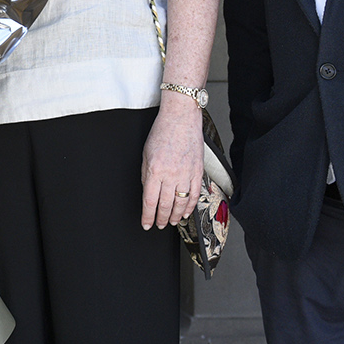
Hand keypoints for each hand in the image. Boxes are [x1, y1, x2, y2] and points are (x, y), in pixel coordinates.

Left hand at [141, 95, 204, 229]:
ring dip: (175, 216)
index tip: (146, 223)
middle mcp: (171, 174)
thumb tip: (148, 193)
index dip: (147, 216)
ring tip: (171, 222)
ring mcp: (186, 174)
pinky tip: (185, 212)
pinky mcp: (198, 172)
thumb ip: (147, 175)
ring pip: (181, 203)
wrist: (181, 119)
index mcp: (155, 170)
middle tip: (159, 225)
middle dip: (161, 219)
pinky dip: (190, 206)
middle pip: (165, 205)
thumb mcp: (146, 154)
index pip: (150, 201)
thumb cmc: (162, 132)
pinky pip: (195, 195)